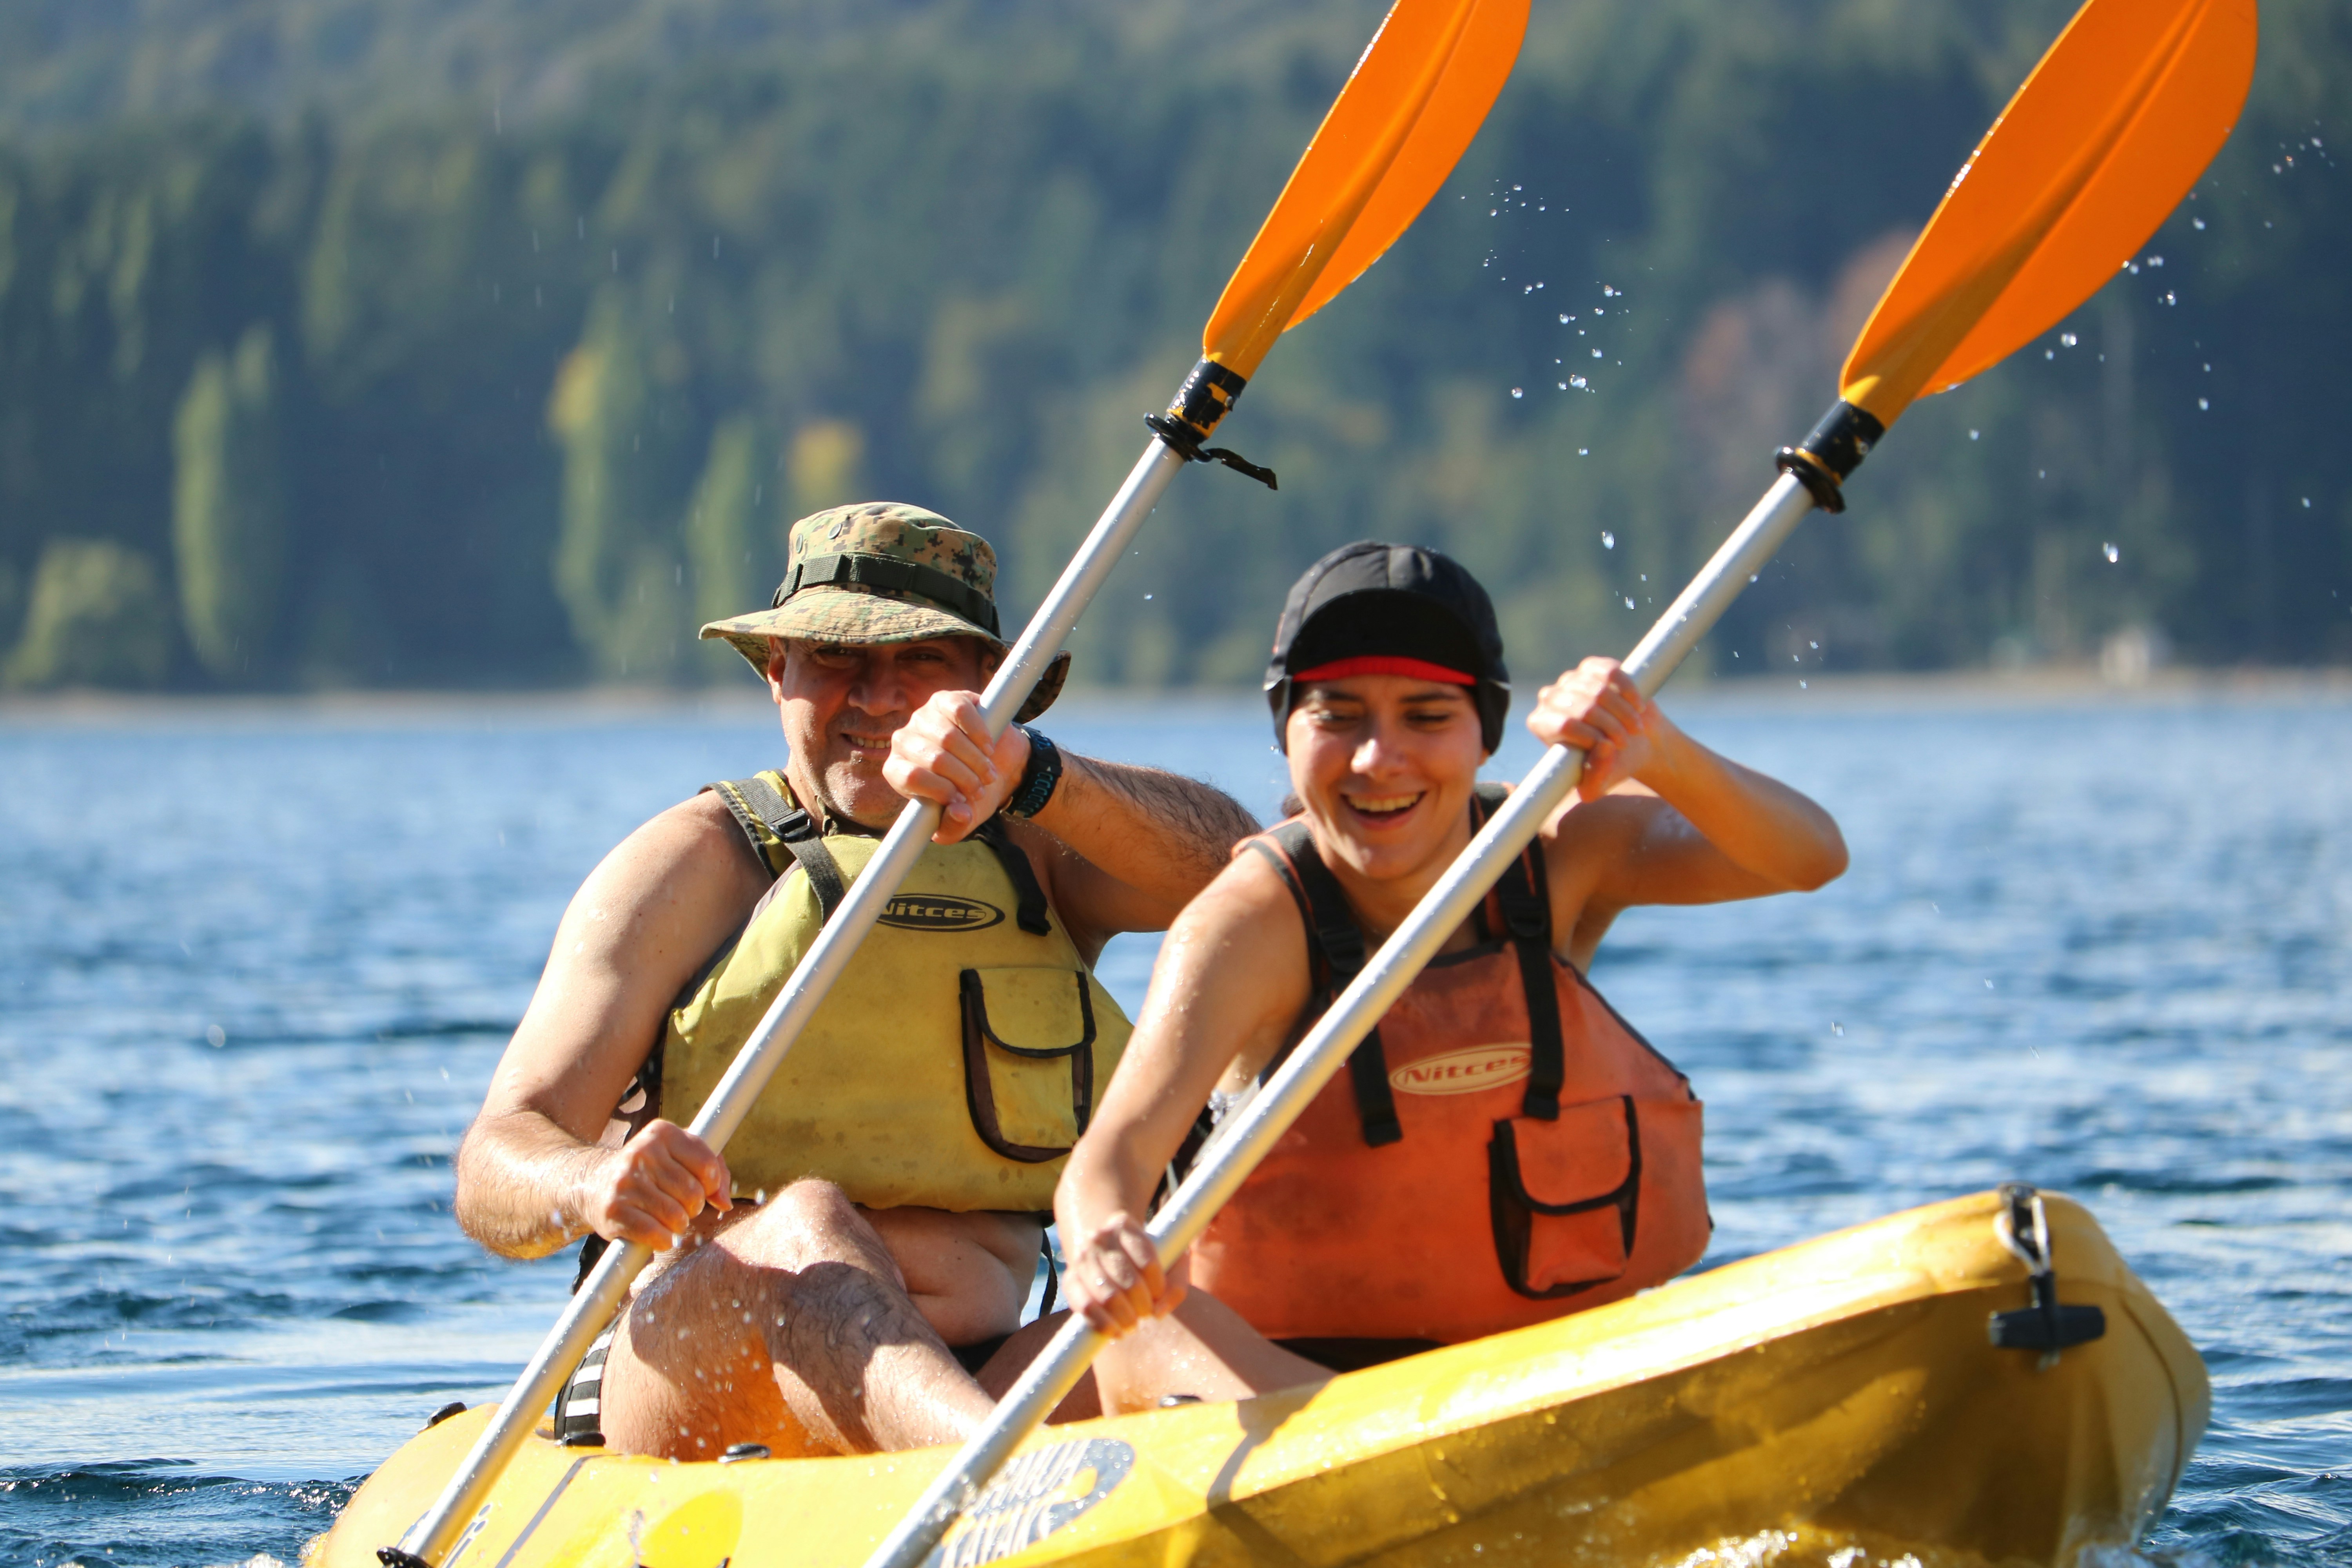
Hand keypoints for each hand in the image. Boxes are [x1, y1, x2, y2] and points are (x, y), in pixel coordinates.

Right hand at [577, 1120, 730, 1249]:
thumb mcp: (679, 1157)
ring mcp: (625, 1180)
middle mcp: (642, 1152)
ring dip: (678, 1225)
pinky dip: (664, 1240)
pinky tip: (659, 1235)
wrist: (593, 1184)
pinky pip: (655, 1234)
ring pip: (677, 1216)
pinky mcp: (613, 1209)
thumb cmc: (649, 1172)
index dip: (711, 1184)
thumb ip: (714, 1170)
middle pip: (693, 1193)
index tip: (701, 1188)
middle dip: (693, 1207)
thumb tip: (725, 1202)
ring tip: (666, 1218)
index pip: (708, 1164)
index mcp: (662, 1132)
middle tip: (679, 1204)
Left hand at [884, 690, 1029, 843]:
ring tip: (988, 772)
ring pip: (949, 737)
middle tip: (981, 788)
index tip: (963, 801)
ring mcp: (923, 716)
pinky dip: (979, 733)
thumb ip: (954, 827)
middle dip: (964, 778)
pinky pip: (960, 711)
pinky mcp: (945, 700)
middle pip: (933, 758)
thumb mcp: (961, 821)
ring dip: (975, 760)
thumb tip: (959, 812)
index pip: (911, 777)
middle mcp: (903, 740)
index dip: (941, 790)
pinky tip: (987, 747)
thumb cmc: (971, 795)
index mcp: (897, 771)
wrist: (996, 766)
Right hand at [1063, 1211, 1183, 1335]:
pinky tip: (1116, 1332)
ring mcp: (1081, 1259)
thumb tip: (1158, 1313)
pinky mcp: (1070, 1281)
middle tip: (1146, 1311)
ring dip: (1126, 1318)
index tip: (1160, 1293)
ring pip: (1107, 1296)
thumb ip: (1176, 1285)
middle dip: (1143, 1305)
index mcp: (1123, 1225)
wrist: (1107, 1253)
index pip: (1147, 1260)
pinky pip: (1086, 1308)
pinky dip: (1104, 1325)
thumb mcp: (1170, 1262)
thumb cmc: (1145, 1260)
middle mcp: (1098, 1237)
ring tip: (1133, 1324)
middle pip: (1128, 1281)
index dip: (1158, 1285)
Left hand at [1528, 656, 1673, 798]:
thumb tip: (1604, 748)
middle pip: (1583, 707)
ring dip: (1624, 713)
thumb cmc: (1611, 765)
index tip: (1610, 748)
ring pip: (1599, 690)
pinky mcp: (1593, 667)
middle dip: (1611, 727)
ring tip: (1633, 728)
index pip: (1563, 724)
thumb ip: (1594, 780)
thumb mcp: (1598, 785)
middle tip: (1625, 742)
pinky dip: (1629, 690)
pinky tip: (1638, 705)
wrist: (1636, 743)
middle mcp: (1550, 698)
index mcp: (1542, 724)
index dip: (1591, 737)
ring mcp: (1571, 679)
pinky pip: (1611, 672)